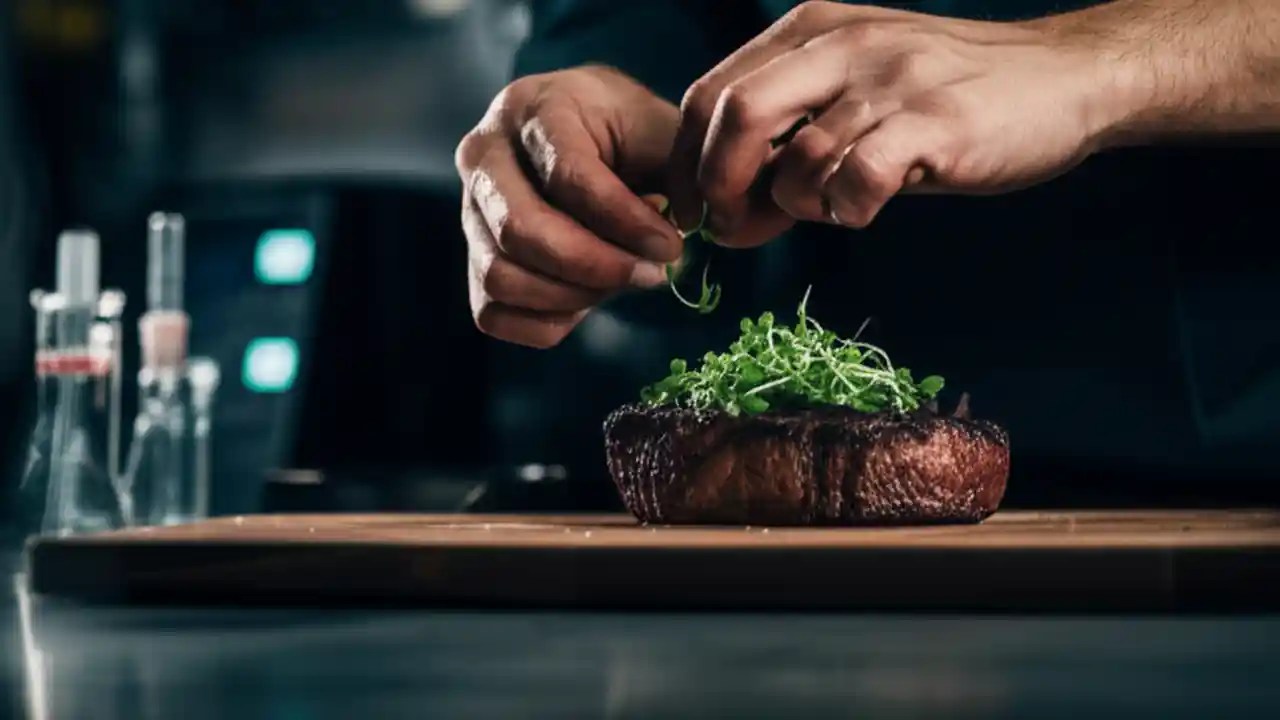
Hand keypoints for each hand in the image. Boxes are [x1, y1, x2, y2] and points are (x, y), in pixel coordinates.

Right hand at [456, 66, 682, 347]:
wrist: (588, 134)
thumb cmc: (627, 133)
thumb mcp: (658, 133)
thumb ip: (676, 174)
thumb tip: (680, 230)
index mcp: (532, 108)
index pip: (568, 177)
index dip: (625, 223)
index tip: (672, 246)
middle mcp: (483, 155)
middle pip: (520, 231)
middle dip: (595, 266)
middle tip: (651, 275)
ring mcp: (468, 210)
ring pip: (501, 278)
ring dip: (572, 296)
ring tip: (621, 283)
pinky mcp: (471, 258)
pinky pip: (493, 313)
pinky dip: (546, 322)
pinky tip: (589, 300)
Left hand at [668, 1, 1130, 243]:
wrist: (1063, 78)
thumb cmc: (948, 96)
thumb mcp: (857, 96)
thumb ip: (789, 142)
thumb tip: (726, 216)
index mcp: (812, 29)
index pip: (712, 92)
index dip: (685, 162)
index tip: (690, 211)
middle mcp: (845, 44)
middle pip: (736, 115)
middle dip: (717, 186)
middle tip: (731, 230)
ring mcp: (891, 80)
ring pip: (798, 159)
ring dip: (798, 206)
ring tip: (830, 207)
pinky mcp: (936, 123)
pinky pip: (858, 178)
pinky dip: (847, 210)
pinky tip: (866, 208)